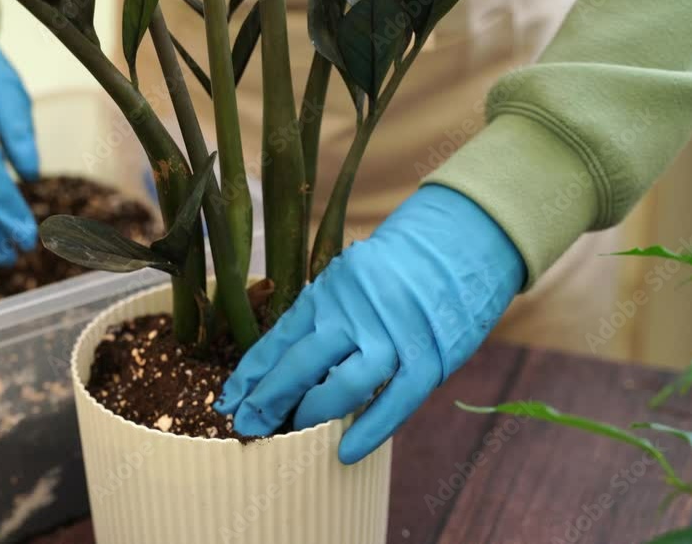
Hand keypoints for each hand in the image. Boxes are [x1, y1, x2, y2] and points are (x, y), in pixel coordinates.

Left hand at [215, 185, 525, 463]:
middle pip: (301, 364)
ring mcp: (391, 334)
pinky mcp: (428, 355)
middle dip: (269, 399)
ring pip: (343, 385)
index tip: (228, 402)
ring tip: (293, 432)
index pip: (279, 340)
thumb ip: (326, 315)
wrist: (463, 238)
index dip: (251, 374)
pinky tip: (347, 453)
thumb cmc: (401, 266)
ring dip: (313, 413)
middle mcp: (353, 312)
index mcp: (329, 291)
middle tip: (247, 427)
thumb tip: (288, 365)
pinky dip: (371, 430)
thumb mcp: (351, 278)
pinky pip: (396, 400)